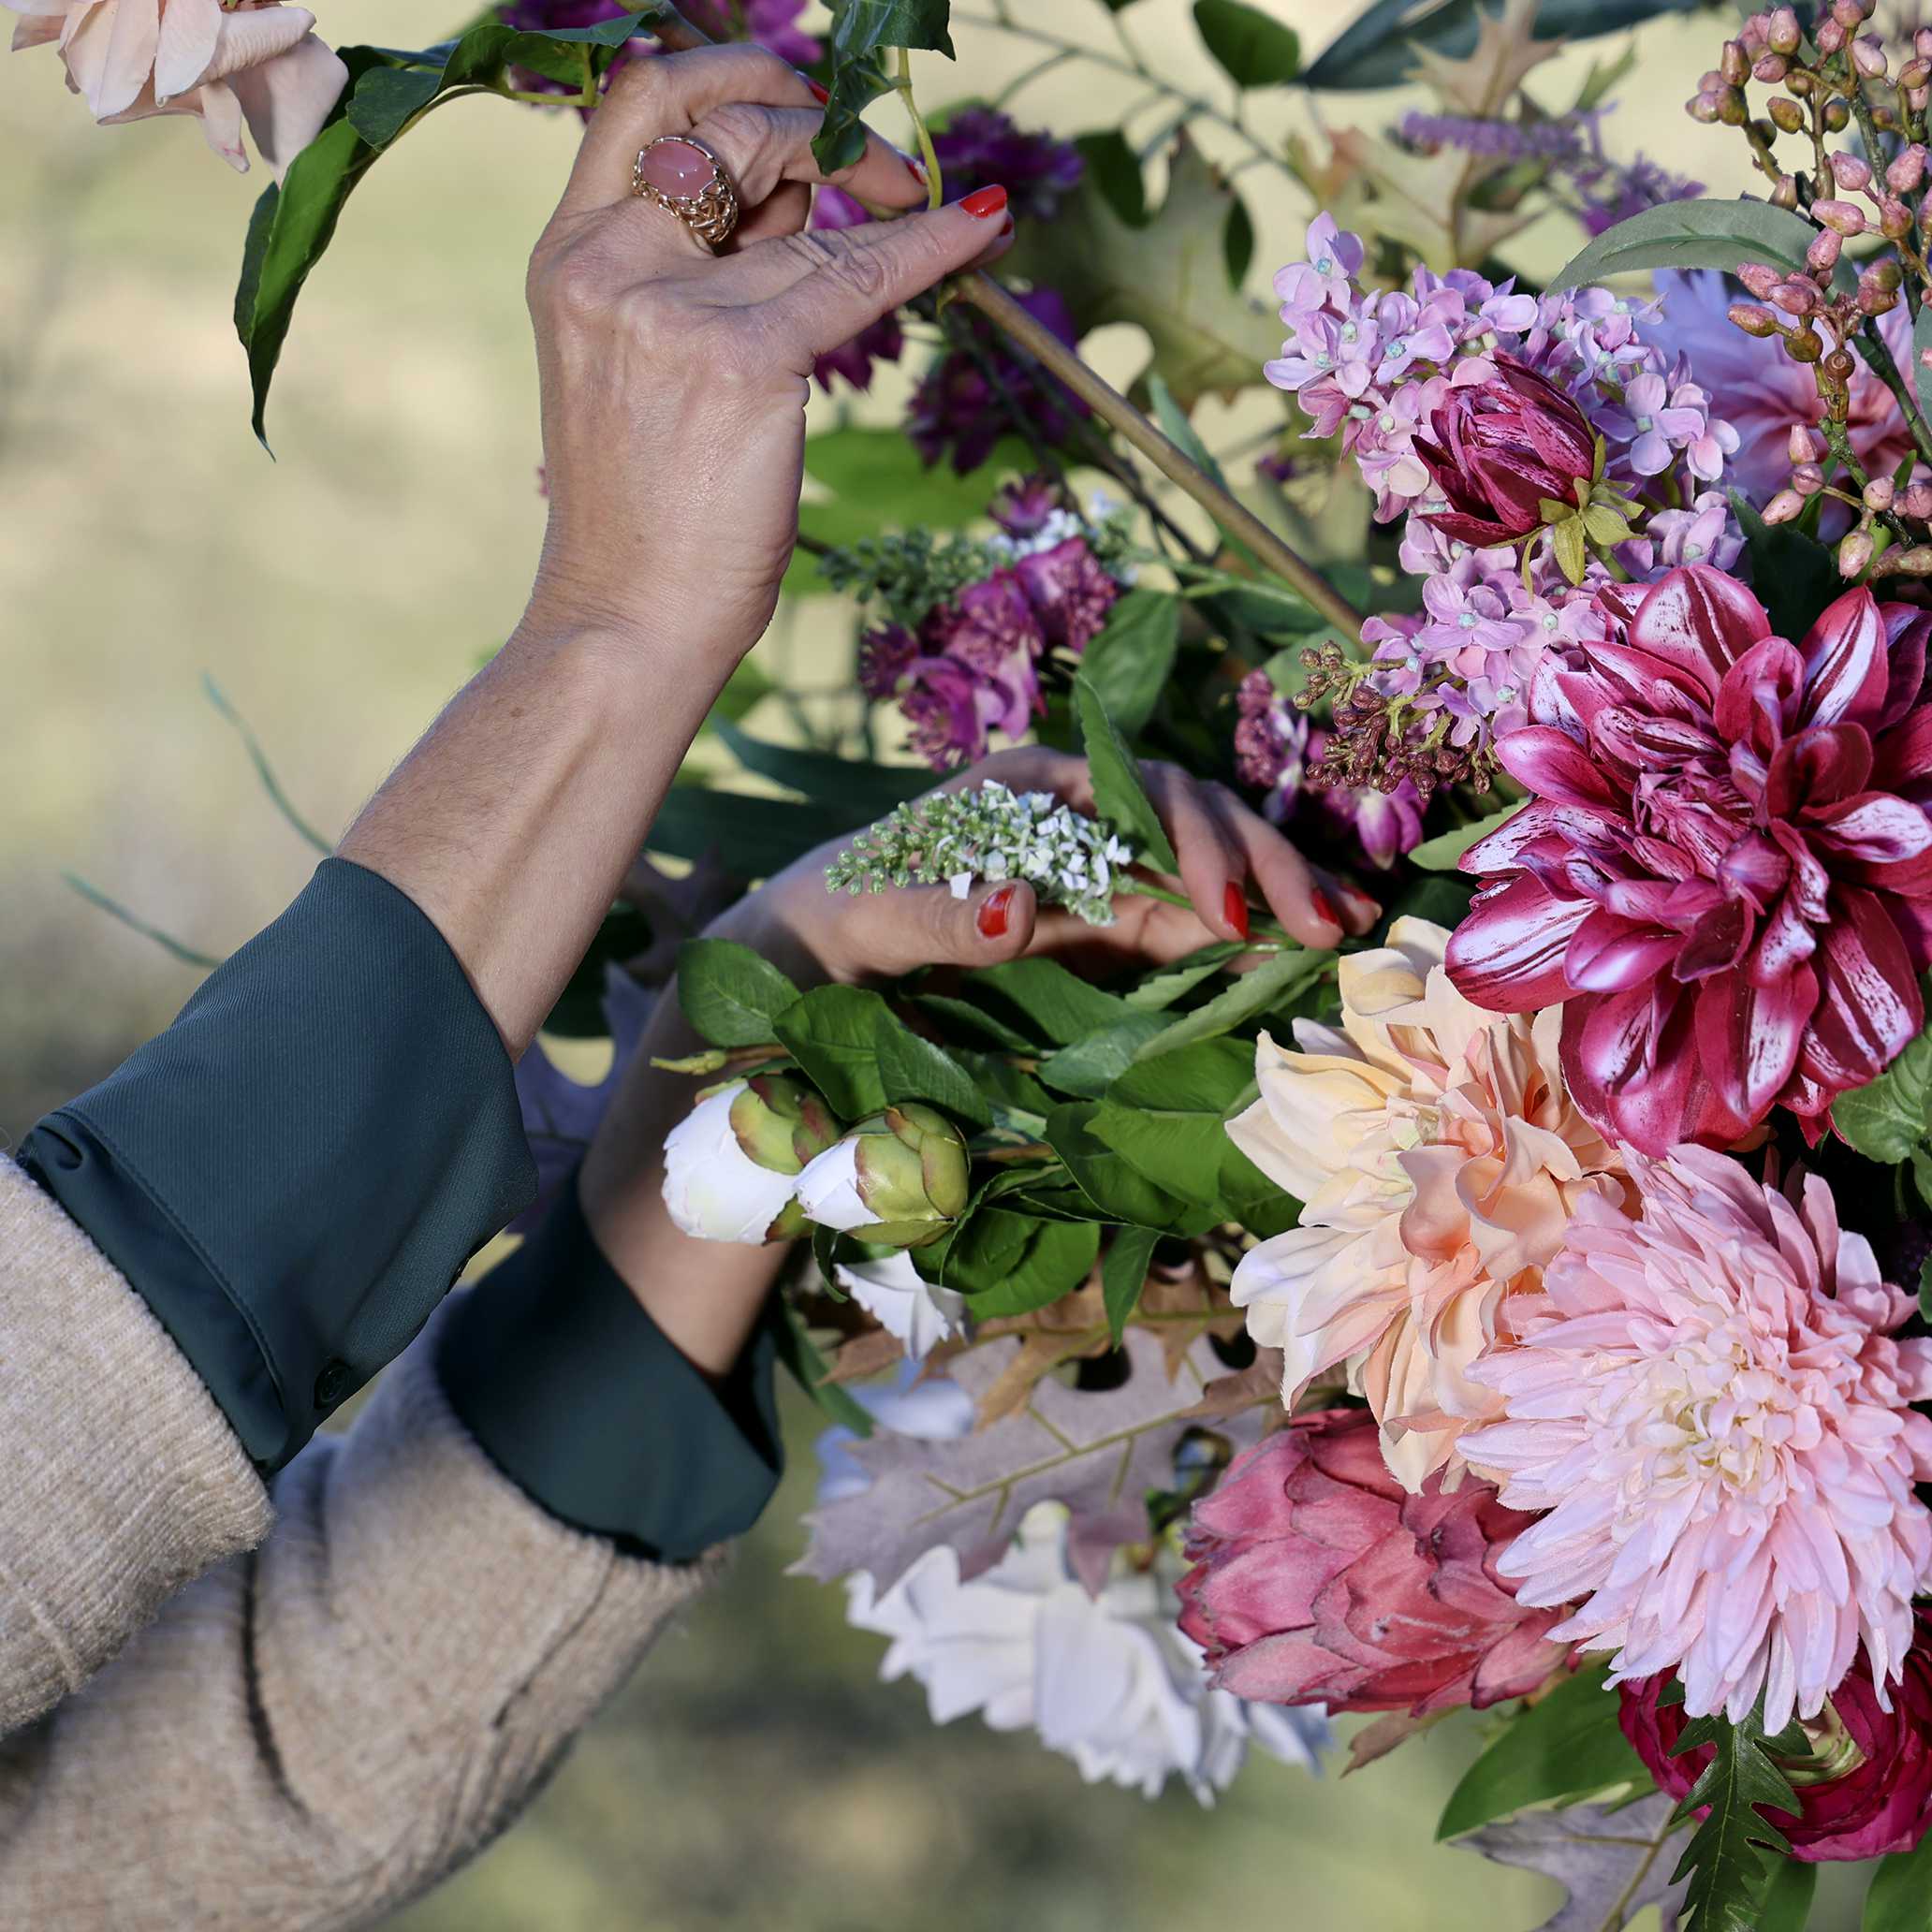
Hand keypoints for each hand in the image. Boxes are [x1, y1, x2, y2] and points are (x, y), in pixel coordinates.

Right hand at [521, 43, 1015, 660]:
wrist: (628, 618)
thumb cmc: (641, 514)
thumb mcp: (636, 369)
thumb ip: (690, 274)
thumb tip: (795, 202)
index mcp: (569, 256)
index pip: (642, 99)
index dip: (732, 71)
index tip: (802, 99)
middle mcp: (607, 264)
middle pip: (730, 128)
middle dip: (822, 132)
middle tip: (885, 175)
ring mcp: (669, 309)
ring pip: (806, 217)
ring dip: (889, 200)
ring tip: (943, 212)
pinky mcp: (739, 359)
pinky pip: (856, 277)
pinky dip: (931, 244)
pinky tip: (980, 227)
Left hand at [707, 746, 1382, 990]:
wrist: (828, 938)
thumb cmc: (847, 913)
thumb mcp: (880, 918)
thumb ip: (943, 915)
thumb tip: (1020, 907)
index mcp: (1031, 783)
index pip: (1138, 796)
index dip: (1192, 849)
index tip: (1226, 918)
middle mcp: (1080, 804)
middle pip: (1194, 814)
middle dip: (1261, 865)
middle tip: (1324, 926)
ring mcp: (1101, 852)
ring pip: (1210, 853)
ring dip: (1277, 885)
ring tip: (1350, 925)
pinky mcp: (1110, 904)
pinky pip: (1193, 905)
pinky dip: (1252, 919)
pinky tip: (1309, 936)